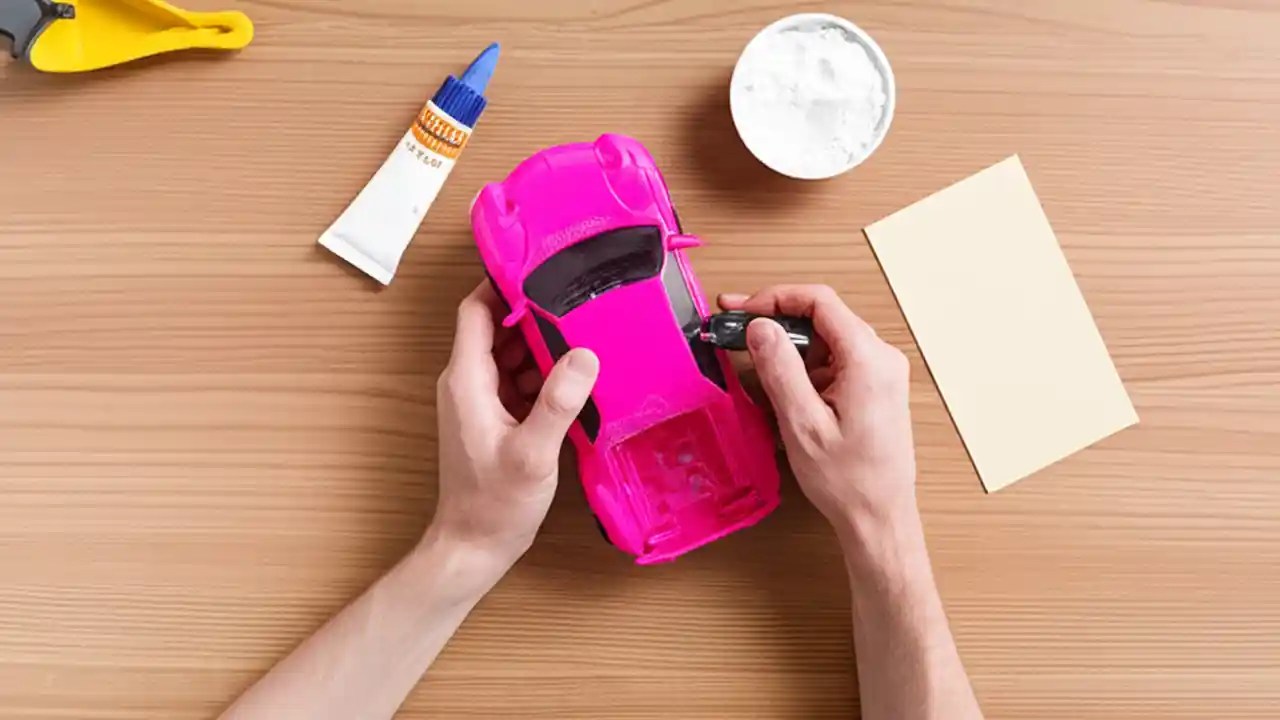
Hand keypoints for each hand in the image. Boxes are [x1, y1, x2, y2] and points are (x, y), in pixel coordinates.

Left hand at [432, 283, 598, 567]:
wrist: (473, 547)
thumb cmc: (494, 505)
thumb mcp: (532, 453)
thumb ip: (557, 403)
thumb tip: (584, 356)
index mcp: (467, 380)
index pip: (476, 310)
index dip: (503, 285)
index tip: (541, 269)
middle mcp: (468, 383)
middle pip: (499, 328)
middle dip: (536, 314)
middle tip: (578, 301)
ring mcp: (481, 401)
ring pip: (511, 354)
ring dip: (543, 346)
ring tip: (585, 335)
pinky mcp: (495, 418)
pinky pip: (519, 380)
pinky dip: (544, 374)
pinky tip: (575, 379)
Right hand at [719, 285, 916, 542]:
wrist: (880, 517)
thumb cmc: (848, 481)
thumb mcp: (802, 425)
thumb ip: (781, 369)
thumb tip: (761, 327)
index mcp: (868, 361)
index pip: (820, 302)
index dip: (775, 298)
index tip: (742, 309)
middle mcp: (881, 358)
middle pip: (823, 316)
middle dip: (777, 319)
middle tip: (736, 328)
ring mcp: (881, 372)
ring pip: (827, 338)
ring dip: (790, 346)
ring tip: (757, 366)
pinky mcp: (875, 386)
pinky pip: (836, 359)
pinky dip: (806, 365)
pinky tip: (785, 388)